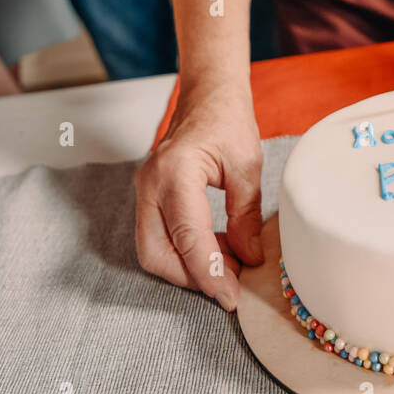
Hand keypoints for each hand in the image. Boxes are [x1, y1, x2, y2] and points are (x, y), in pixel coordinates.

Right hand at [134, 87, 264, 310]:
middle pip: (156, 254)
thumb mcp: (248, 166)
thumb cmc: (227, 122)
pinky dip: (183, 251)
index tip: (231, 297)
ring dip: (187, 267)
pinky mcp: (148, 196)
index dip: (209, 274)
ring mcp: (144, 190)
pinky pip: (157, 236)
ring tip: (227, 265)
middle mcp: (150, 184)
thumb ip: (246, 216)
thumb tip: (248, 259)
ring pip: (152, 250)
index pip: (188, 239)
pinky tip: (215, 249)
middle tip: (229, 285)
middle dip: (191, 278)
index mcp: (176, 173)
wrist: (207, 95)